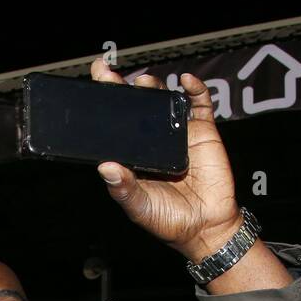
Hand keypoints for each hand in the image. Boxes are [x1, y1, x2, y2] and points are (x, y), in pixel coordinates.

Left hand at [90, 60, 239, 261]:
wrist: (206, 227)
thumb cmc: (169, 220)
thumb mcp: (139, 206)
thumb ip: (123, 188)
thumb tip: (106, 167)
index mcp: (134, 156)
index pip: (115, 125)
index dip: (105, 104)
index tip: (94, 85)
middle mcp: (154, 140)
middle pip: (137, 106)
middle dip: (123, 88)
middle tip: (108, 73)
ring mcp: (178, 133)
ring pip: (164, 100)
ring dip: (153, 87)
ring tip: (144, 83)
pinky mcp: (202, 131)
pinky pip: (199, 104)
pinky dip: (194, 89)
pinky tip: (186, 81)